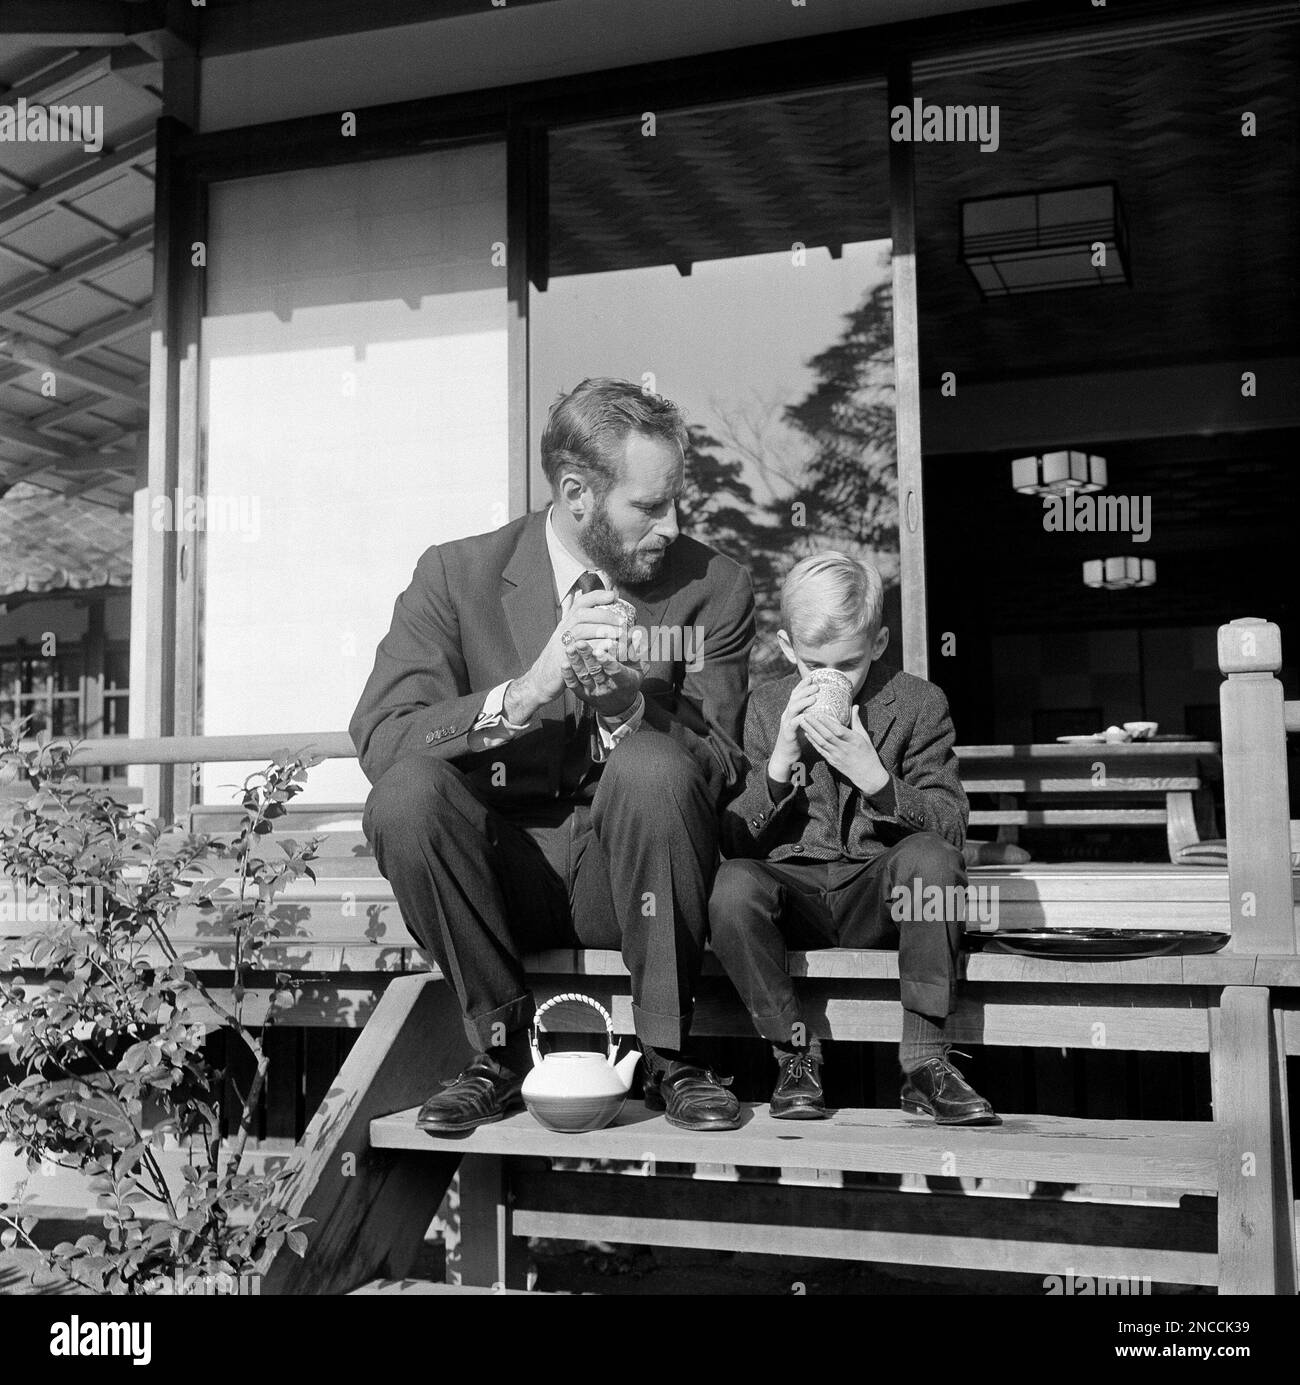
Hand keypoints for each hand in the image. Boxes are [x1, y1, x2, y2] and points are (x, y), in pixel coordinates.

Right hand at [505, 589, 629, 721]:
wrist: (541, 680)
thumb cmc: (561, 658)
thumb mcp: (569, 639)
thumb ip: (583, 627)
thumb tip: (601, 615)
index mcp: (567, 623)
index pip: (580, 603)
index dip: (597, 596)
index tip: (613, 595)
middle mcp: (563, 630)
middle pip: (582, 614)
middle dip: (605, 615)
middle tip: (623, 621)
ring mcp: (561, 644)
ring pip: (581, 630)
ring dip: (602, 630)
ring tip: (620, 634)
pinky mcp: (562, 660)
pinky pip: (579, 652)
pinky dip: (596, 648)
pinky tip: (610, 650)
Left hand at [562, 624, 647, 717]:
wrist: (619, 706)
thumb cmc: (630, 681)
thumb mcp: (639, 668)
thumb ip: (637, 651)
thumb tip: (637, 633)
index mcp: (623, 680)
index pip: (615, 670)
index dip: (607, 661)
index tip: (599, 650)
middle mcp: (608, 687)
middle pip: (596, 671)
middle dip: (587, 657)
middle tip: (580, 643)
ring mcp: (594, 691)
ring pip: (583, 676)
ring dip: (575, 662)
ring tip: (570, 648)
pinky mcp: (583, 694)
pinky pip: (574, 685)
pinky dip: (568, 675)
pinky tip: (564, 663)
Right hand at [768, 676, 819, 782]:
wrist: (785, 756)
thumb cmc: (797, 740)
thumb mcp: (804, 725)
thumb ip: (811, 715)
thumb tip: (825, 708)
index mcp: (791, 712)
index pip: (796, 695)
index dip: (802, 685)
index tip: (812, 678)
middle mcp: (787, 715)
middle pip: (794, 698)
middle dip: (805, 690)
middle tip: (816, 685)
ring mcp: (786, 724)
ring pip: (793, 709)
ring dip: (803, 702)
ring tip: (814, 698)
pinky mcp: (788, 734)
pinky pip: (793, 725)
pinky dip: (800, 719)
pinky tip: (807, 716)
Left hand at [798, 706, 889, 795]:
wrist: (867, 775)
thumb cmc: (867, 754)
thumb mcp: (865, 736)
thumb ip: (857, 721)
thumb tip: (855, 706)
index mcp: (854, 740)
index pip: (838, 730)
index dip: (828, 722)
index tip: (819, 713)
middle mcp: (844, 748)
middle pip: (827, 735)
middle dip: (815, 725)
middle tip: (805, 715)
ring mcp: (837, 756)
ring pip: (821, 743)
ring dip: (811, 732)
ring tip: (802, 723)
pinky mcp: (832, 761)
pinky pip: (821, 751)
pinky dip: (813, 742)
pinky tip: (807, 734)